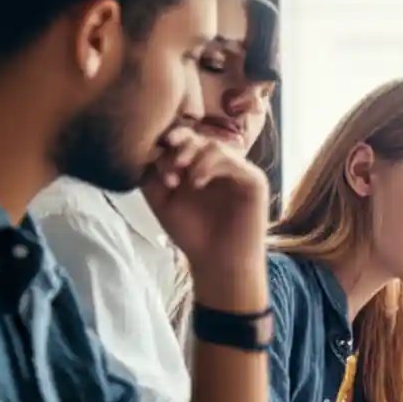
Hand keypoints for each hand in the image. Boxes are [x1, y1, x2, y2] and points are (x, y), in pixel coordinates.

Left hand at [141, 127, 269, 277]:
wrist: (218, 263)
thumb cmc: (192, 234)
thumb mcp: (162, 199)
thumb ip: (153, 172)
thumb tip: (148, 147)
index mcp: (200, 166)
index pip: (186, 140)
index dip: (169, 143)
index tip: (154, 161)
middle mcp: (221, 166)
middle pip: (200, 138)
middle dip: (180, 147)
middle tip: (170, 169)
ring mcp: (239, 172)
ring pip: (215, 145)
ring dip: (194, 156)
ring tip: (182, 180)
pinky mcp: (254, 180)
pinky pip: (233, 160)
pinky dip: (210, 165)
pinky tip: (197, 183)